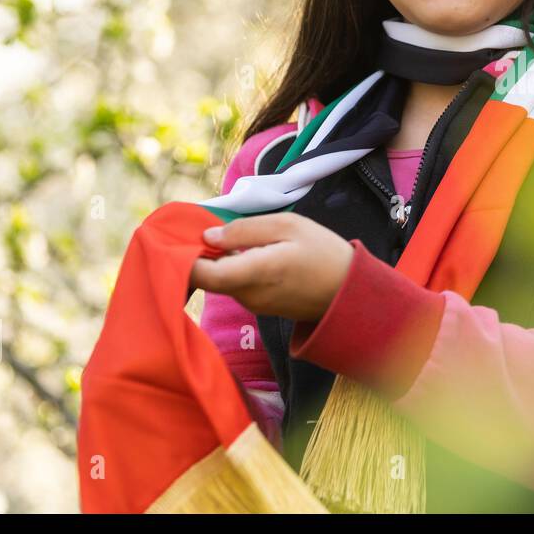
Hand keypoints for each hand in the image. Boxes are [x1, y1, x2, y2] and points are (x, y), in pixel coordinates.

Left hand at [190, 212, 354, 320]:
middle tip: (206, 228)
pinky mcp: (259, 307)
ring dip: (220, 261)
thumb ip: (246, 230)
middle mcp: (249, 294)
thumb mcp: (289, 226)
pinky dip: (234, 269)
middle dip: (201, 255)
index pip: (203, 274)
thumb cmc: (322, 252)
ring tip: (234, 237)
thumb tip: (208, 236)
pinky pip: (236, 285)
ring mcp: (253, 304)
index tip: (183, 237)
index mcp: (256, 272)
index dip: (186, 257)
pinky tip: (249, 253)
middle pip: (208, 278)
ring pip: (221, 280)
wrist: (349, 291)